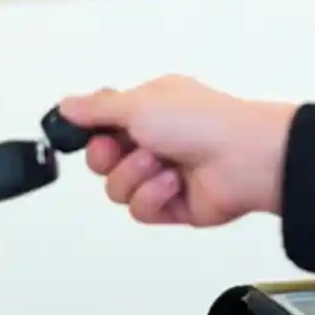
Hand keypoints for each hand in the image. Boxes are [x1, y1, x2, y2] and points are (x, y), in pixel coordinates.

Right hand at [57, 75, 296, 226]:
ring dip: (135, 176)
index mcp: (147, 110)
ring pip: (117, 188)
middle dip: (109, 158)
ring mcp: (161, 175)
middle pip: (101, 161)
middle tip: (127, 148)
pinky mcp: (172, 206)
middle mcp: (153, 141)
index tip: (90, 132)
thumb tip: (66, 104)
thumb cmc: (202, 121)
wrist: (249, 160)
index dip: (91, 133)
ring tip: (163, 165)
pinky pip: (139, 210)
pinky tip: (174, 184)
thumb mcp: (138, 103)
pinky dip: (153, 197)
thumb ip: (96, 108)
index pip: (100, 126)